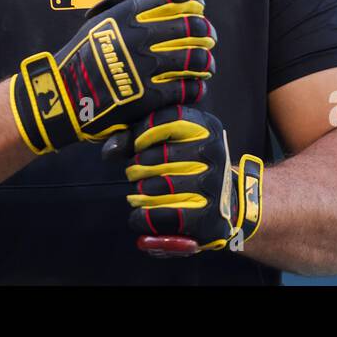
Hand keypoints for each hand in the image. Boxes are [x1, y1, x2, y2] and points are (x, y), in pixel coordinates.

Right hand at [9, 0, 214, 154]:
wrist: (63, 95)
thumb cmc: (81, 56)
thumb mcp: (95, 22)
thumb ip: (122, 8)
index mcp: (127, 15)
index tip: (198, 5)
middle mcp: (139, 37)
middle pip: (193, 26)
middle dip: (206, 31)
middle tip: (209, 37)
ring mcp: (145, 67)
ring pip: (196, 58)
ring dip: (205, 61)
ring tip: (205, 65)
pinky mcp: (149, 97)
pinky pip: (187, 88)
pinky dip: (196, 87)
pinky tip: (194, 87)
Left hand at [109, 105, 263, 251]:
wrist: (228, 201)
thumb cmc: (187, 166)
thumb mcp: (170, 143)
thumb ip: (136, 140)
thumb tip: (109, 151)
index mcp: (205, 126)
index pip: (170, 119)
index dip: (144, 132)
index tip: (135, 146)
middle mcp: (213, 151)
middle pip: (162, 156)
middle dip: (138, 167)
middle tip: (133, 174)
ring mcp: (214, 183)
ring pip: (162, 185)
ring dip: (141, 192)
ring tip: (137, 193)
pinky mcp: (210, 215)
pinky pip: (169, 215)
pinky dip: (146, 217)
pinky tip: (138, 216)